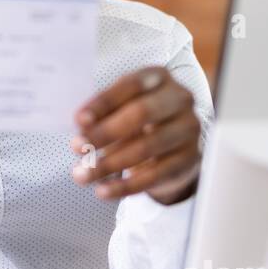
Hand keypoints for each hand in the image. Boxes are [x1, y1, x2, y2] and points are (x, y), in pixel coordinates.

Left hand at [70, 66, 201, 203]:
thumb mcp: (121, 108)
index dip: (103, 103)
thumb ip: (103, 114)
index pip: (130, 85)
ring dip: (109, 164)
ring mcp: (189, 128)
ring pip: (146, 148)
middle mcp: (180, 98)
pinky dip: (125, 186)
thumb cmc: (138, 121)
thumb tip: (82, 128)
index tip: (79, 121)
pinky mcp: (190, 158)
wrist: (172, 146)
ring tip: (82, 175)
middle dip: (105, 133)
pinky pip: (155, 175)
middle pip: (141, 113)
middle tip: (77, 148)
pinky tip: (104, 191)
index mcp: (158, 77)